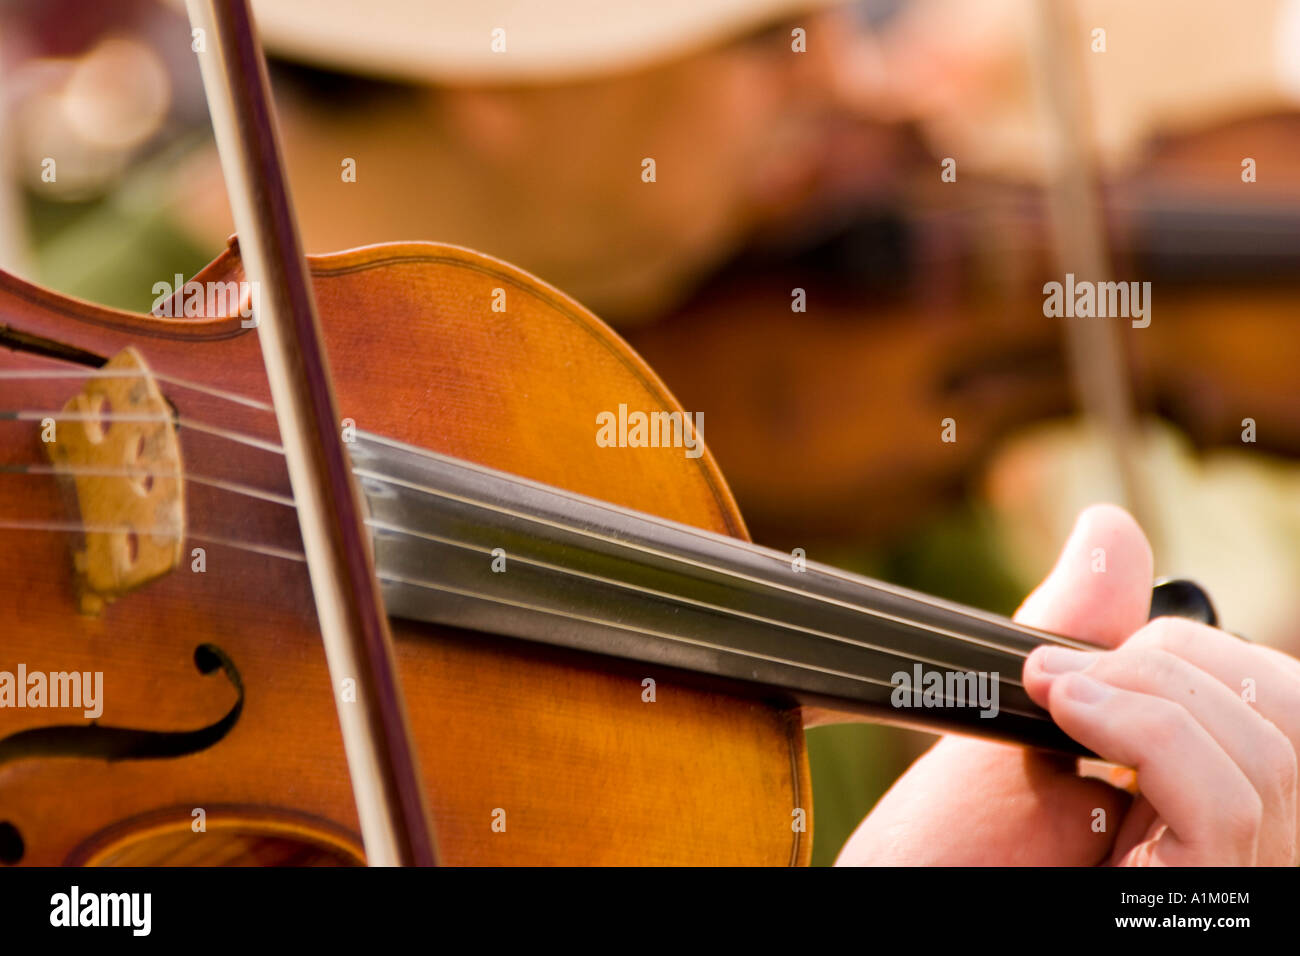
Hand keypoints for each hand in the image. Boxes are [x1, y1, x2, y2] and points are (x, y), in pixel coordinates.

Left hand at [836, 504, 1299, 864]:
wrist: (898, 914)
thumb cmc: (946, 853)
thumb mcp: (1020, 730)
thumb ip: (1082, 638)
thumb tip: (1112, 530)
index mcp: (1200, 797)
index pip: (1272, 695)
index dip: (1191, 650)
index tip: (1080, 659)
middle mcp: (1233, 842)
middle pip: (1287, 708)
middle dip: (1177, 657)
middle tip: (1065, 678)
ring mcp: (1225, 877)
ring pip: (1268, 748)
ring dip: (1147, 689)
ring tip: (1056, 697)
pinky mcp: (1202, 897)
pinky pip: (1228, 802)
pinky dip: (1148, 732)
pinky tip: (1070, 712)